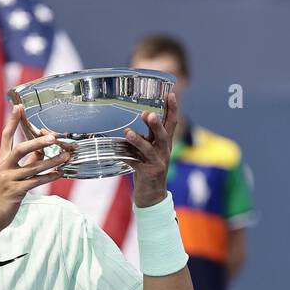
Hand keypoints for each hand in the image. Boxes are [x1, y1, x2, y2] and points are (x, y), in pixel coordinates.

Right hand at [0, 104, 71, 231]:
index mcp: (2, 160)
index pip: (6, 136)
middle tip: (53, 137)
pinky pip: (36, 182)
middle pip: (21, 149)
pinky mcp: (16, 192)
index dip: (12, 121)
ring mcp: (9, 179)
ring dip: (52, 162)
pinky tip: (60, 174)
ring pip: (33, 167)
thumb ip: (26, 162)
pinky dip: (49, 177)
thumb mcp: (12, 174)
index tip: (19, 107)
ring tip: (65, 156)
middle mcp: (4, 167)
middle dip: (37, 142)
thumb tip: (42, 151)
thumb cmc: (2, 193)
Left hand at [125, 90, 178, 207]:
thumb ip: (145, 138)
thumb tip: (132, 123)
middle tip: (148, 114)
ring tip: (128, 132)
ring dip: (138, 140)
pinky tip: (117, 152)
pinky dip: (126, 157)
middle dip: (156, 124)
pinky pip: (135, 163)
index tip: (170, 93)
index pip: (171, 123)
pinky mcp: (148, 173)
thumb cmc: (148, 169)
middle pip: (163, 134)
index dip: (172, 109)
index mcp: (165, 143)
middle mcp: (164, 151)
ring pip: (149, 149)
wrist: (152, 196)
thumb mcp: (149, 151)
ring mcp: (157, 163)